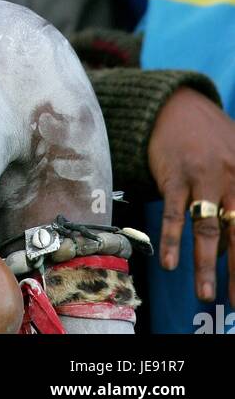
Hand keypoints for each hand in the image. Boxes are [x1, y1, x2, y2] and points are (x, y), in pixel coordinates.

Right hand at [148, 86, 234, 303]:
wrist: (177, 104)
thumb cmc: (210, 138)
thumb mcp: (233, 163)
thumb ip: (232, 202)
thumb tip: (225, 248)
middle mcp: (231, 178)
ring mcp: (202, 176)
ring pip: (207, 228)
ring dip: (205, 264)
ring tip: (205, 294)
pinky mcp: (175, 174)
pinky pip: (173, 212)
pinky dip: (171, 239)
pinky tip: (170, 263)